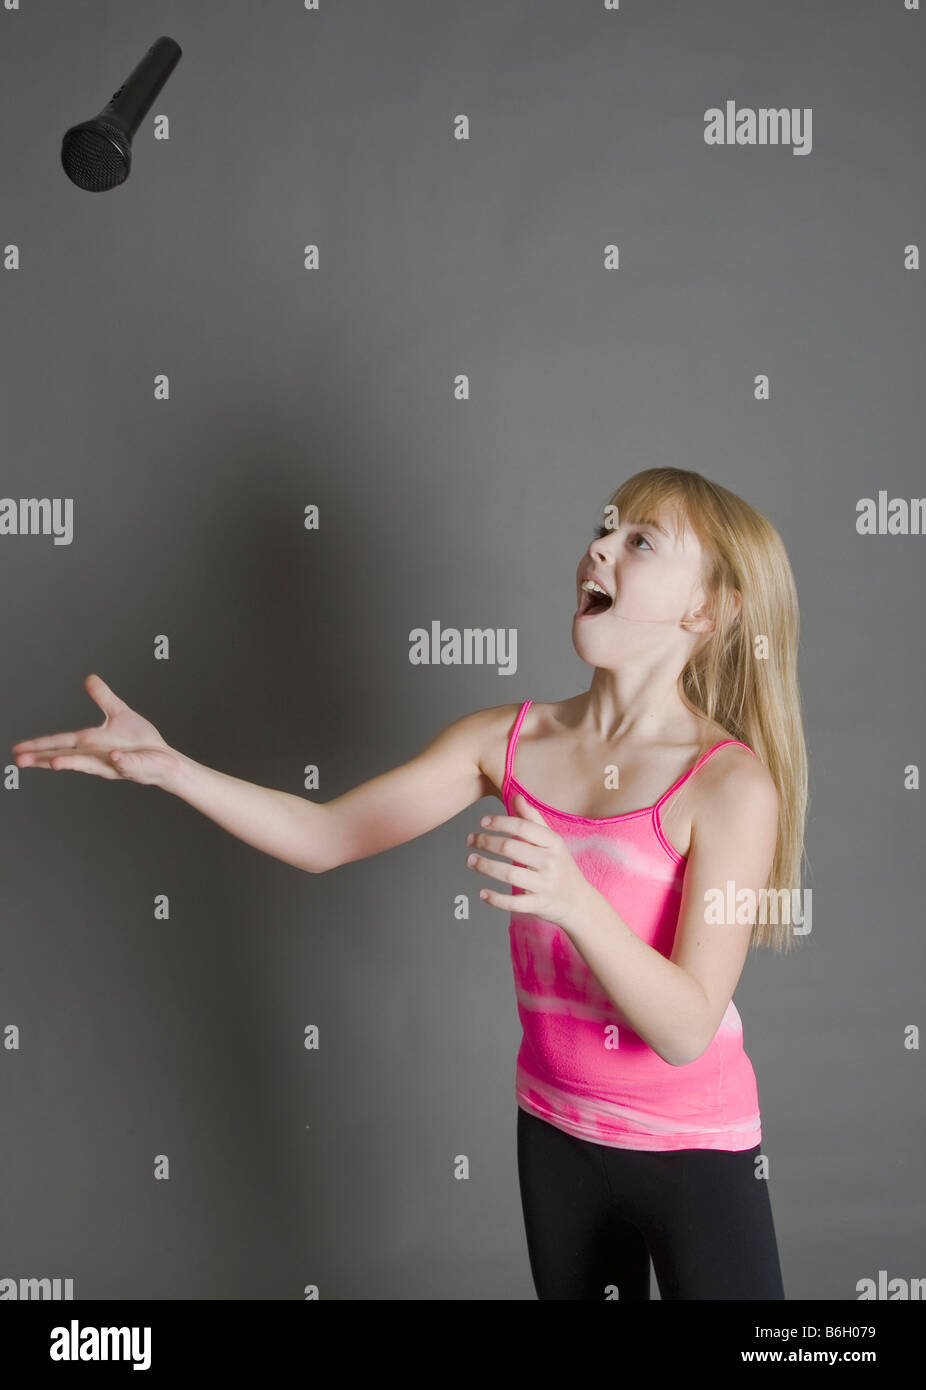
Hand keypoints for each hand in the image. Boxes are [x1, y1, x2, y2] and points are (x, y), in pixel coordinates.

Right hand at [11, 673, 177, 785]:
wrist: (164, 758)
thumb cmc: (139, 740)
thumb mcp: (119, 713)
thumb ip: (103, 697)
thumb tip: (89, 678)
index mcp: (90, 743)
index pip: (60, 743)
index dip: (38, 746)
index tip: (17, 751)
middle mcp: (97, 756)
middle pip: (66, 756)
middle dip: (44, 758)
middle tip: (20, 761)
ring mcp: (114, 764)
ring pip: (90, 765)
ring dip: (73, 763)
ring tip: (53, 763)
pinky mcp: (133, 768)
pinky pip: (126, 764)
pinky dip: (120, 762)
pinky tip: (114, 757)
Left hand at [464, 793, 594, 930]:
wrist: (579, 902)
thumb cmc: (561, 867)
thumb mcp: (553, 841)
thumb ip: (533, 819)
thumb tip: (517, 797)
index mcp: (553, 843)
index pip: (523, 827)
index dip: (500, 822)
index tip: (483, 822)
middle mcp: (550, 862)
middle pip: (511, 848)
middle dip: (486, 842)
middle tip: (470, 840)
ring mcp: (545, 885)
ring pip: (509, 874)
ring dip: (485, 866)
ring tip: (470, 861)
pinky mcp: (539, 905)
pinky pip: (513, 903)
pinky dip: (495, 899)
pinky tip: (482, 893)